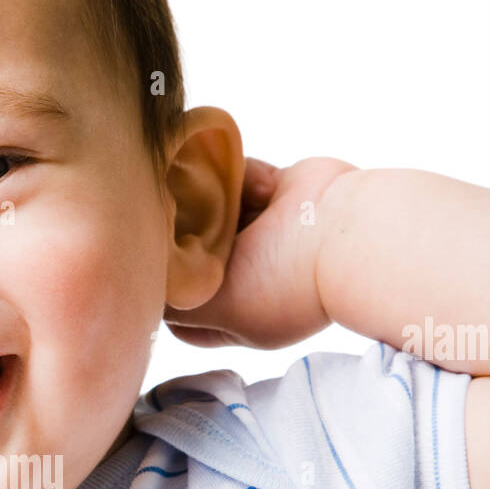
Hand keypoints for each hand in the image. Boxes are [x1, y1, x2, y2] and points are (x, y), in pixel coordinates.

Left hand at [164, 156, 357, 349]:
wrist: (347, 232)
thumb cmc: (283, 281)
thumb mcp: (216, 310)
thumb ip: (172, 301)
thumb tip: (142, 284)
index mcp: (241, 312)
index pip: (185, 308)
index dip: (164, 292)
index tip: (148, 273)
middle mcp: (252, 273)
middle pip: (193, 253)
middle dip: (182, 237)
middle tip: (168, 222)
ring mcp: (265, 233)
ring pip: (211, 211)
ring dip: (210, 202)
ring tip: (211, 200)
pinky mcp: (277, 191)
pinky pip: (238, 175)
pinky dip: (242, 176)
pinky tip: (264, 192)